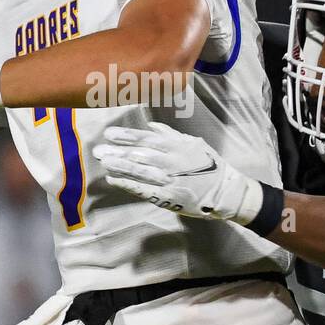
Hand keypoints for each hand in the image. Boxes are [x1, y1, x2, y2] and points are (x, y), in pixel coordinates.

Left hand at [92, 122, 263, 223]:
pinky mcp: (168, 198)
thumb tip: (151, 126)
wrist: (226, 192)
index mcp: (177, 147)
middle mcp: (172, 162)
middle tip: (98, 149)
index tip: (110, 134)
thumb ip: (171, 135)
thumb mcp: (194, 144)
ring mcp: (169, 181)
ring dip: (119, 166)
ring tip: (103, 161)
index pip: (147, 139)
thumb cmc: (210, 166)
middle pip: (140, 155)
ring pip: (139, 172)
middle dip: (118, 152)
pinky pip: (144, 190)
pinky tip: (113, 179)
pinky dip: (128, 184)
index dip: (127, 136)